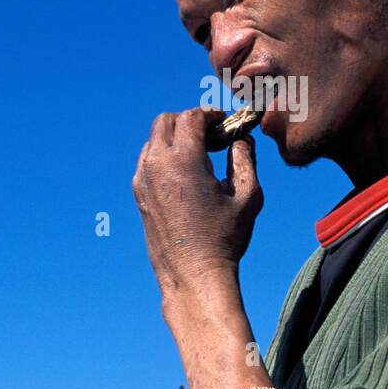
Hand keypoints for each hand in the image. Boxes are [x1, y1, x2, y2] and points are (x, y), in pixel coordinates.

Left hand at [132, 107, 262, 305]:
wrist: (194, 274)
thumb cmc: (224, 237)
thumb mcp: (248, 195)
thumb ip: (246, 159)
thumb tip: (241, 141)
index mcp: (184, 159)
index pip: (191, 117)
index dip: (210, 114)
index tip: (224, 121)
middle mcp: (157, 164)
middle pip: (166, 120)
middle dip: (189, 120)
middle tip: (211, 134)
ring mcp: (143, 179)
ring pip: (153, 140)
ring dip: (174, 138)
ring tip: (198, 154)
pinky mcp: (139, 195)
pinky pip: (147, 161)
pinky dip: (164, 156)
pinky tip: (184, 174)